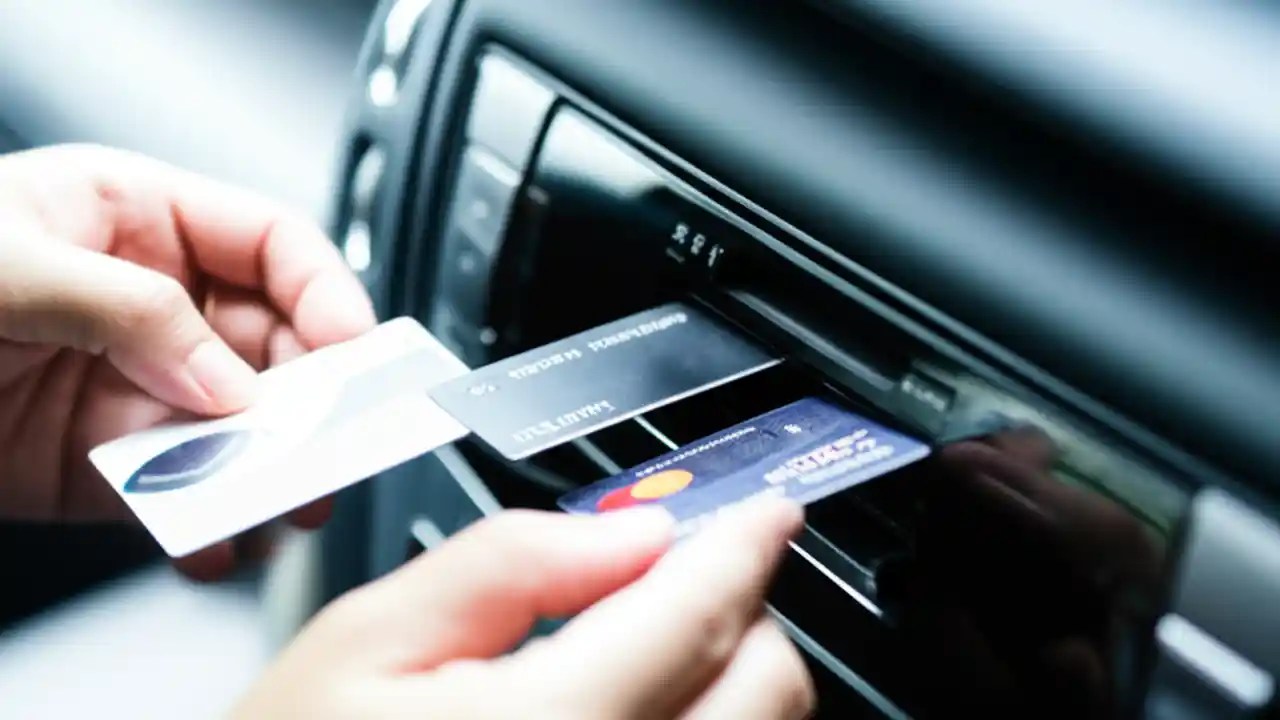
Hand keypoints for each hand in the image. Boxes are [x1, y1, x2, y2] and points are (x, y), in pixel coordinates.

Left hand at [0, 144, 375, 577]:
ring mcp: (131, 386)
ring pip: (238, 430)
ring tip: (282, 504)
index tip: (351, 350)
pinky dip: (204, 525)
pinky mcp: (103, 463)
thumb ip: (135, 311)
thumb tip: (231, 380)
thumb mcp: (14, 262)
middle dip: (308, 398)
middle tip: (329, 445)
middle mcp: (150, 304)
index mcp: (138, 218)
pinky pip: (180, 492)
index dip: (325, 293)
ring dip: (269, 470)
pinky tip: (210, 543)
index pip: (273, 247)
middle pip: (272, 347)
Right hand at [234, 500, 814, 719]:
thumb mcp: (365, 639)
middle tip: (680, 573)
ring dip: (730, 672)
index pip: (697, 615)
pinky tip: (638, 701)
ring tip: (643, 640)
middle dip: (742, 609)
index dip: (745, 544)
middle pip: (766, 687)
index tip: (768, 513)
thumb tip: (625, 530)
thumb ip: (508, 565)